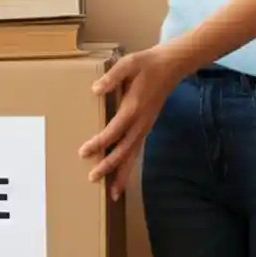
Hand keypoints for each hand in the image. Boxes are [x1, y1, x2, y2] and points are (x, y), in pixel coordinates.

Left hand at [79, 46, 186, 200]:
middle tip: (92, 179)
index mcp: (133, 107)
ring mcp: (146, 127)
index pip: (114, 130)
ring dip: (122, 173)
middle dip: (109, 166)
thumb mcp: (128, 63)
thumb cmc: (147, 64)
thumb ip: (112, 77)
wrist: (171, 66)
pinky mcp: (146, 127)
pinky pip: (137, 150)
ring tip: (113, 193)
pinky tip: (122, 177)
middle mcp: (141, 122)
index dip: (100, 143)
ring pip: (133, 155)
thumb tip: (95, 90)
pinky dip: (129, 166)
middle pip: (124, 150)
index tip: (84, 152)